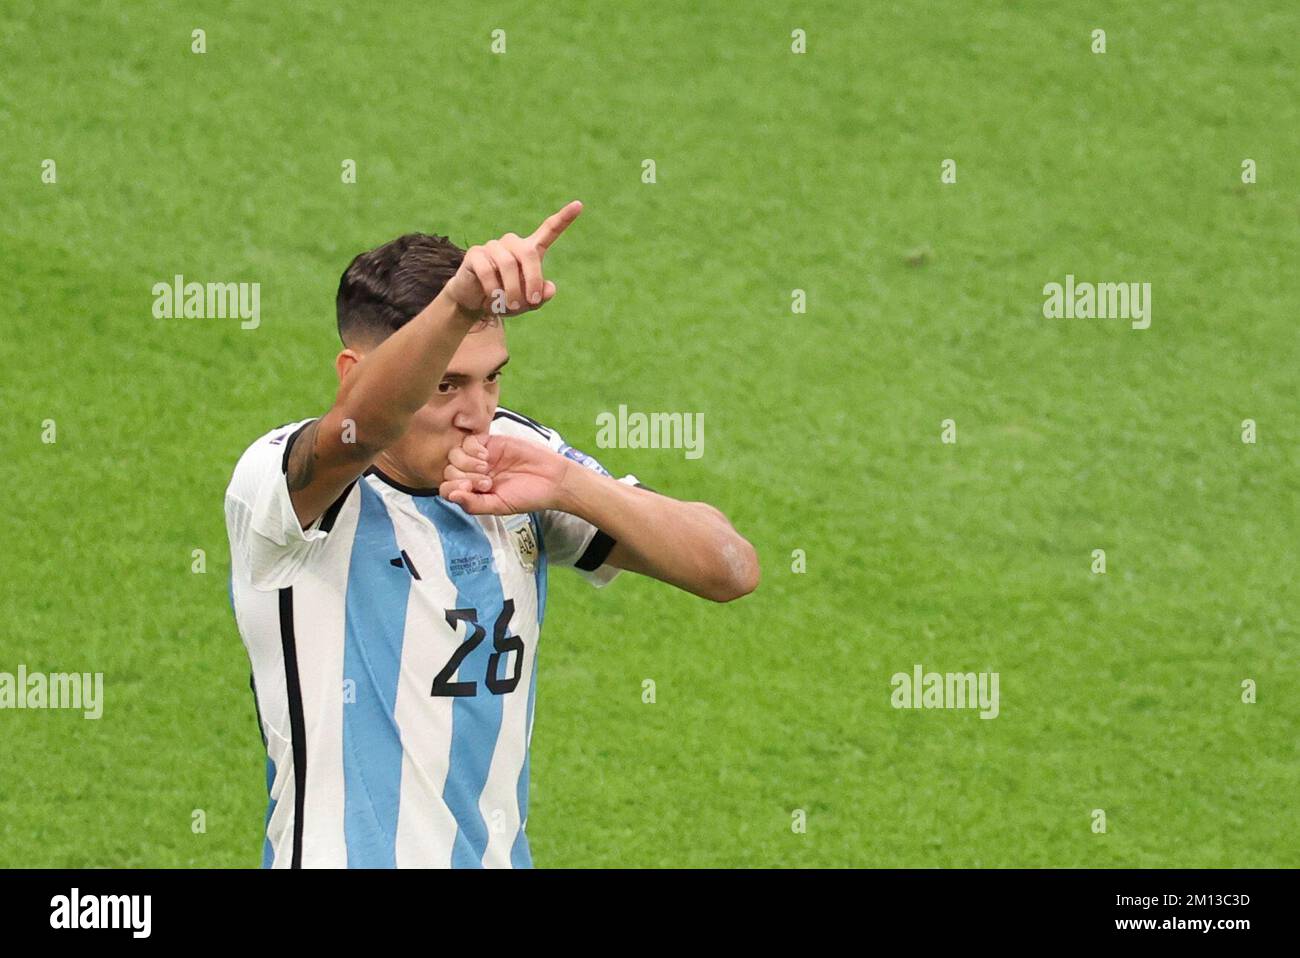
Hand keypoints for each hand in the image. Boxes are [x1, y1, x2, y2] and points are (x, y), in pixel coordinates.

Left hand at [440, 434, 571, 514]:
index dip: (454, 488)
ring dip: (468, 463)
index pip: (447, 488)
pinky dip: (473, 448)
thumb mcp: (499, 506)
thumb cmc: (527, 496)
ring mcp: (481, 457)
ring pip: (454, 454)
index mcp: (474, 492)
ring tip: (488, 469)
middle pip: (449, 471)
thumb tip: (451, 497)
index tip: (472, 491)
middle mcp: (473, 474)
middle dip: (464, 477)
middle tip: (487, 481)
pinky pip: (468, 440)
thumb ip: (474, 504)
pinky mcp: (490, 441)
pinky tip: (487, 455)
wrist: (552, 478)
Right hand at [441, 200, 582, 317]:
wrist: (475, 303)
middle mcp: (512, 243)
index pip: (549, 230)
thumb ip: (541, 297)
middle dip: (532, 280)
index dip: (564, 218)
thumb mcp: (527, 303)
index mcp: (530, 250)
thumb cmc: (505, 299)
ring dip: (511, 289)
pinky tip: (492, 299)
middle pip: (528, 253)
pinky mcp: (475, 254)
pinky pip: (488, 270)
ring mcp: (493, 246)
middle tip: (531, 302)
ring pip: (507, 264)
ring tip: (510, 305)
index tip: (579, 205)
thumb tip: (550, 289)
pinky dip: (493, 289)